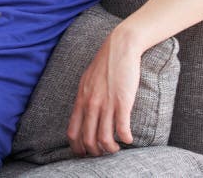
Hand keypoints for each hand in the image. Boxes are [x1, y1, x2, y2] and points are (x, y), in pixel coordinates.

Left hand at [66, 30, 141, 156]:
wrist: (119, 48)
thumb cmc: (104, 64)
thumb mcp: (86, 82)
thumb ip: (84, 98)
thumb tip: (83, 113)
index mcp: (81, 100)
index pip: (73, 132)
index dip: (77, 147)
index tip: (84, 153)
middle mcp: (91, 104)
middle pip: (88, 139)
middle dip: (95, 152)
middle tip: (103, 153)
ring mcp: (106, 104)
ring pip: (104, 139)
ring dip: (111, 149)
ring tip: (116, 149)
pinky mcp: (122, 102)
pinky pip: (121, 129)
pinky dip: (126, 139)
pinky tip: (129, 139)